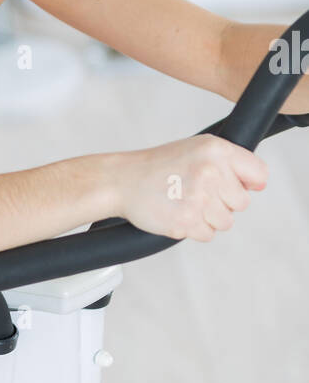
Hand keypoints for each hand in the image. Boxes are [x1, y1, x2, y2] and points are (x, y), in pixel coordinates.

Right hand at [113, 134, 267, 242]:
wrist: (123, 180)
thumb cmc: (159, 165)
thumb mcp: (197, 149)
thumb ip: (231, 162)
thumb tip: (259, 185)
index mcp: (216, 150)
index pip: (258, 174)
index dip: (247, 183)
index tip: (232, 185)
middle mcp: (210, 172)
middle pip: (242, 203)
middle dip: (223, 202)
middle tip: (197, 192)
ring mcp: (198, 198)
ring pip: (226, 222)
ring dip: (208, 217)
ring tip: (185, 202)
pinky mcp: (186, 221)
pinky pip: (208, 234)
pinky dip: (194, 228)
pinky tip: (178, 212)